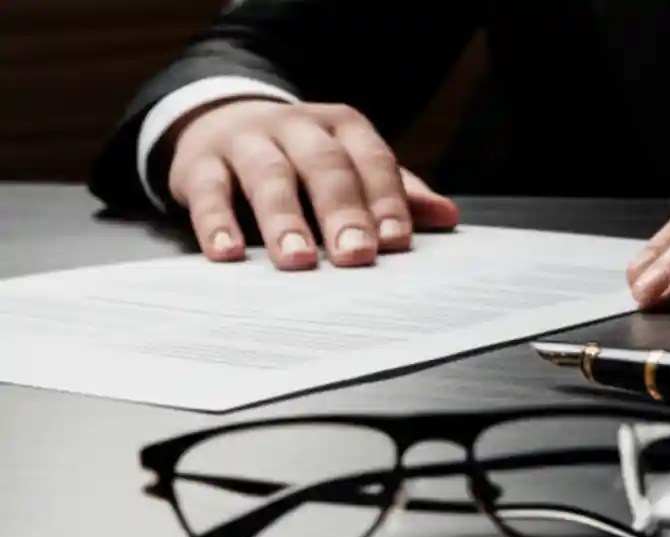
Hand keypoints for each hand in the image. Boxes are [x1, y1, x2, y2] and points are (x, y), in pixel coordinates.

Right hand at [166, 99, 459, 269]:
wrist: (220, 119)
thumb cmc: (302, 158)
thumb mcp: (351, 166)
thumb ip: (395, 193)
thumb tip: (448, 217)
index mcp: (343, 128)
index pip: (372, 160)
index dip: (387, 200)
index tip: (397, 242)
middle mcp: (297, 127)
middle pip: (325, 166)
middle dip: (342, 211)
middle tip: (355, 255)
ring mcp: (247, 141)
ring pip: (269, 176)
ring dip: (284, 220)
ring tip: (297, 260)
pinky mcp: (199, 163)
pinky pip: (207, 190)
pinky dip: (215, 222)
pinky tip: (226, 253)